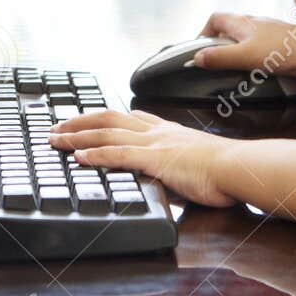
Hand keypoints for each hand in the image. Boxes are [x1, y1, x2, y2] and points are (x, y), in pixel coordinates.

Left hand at [50, 109, 239, 207]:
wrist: (239, 168)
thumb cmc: (224, 171)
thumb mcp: (195, 164)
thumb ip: (176, 167)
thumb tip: (166, 178)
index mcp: (168, 131)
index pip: (129, 117)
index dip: (103, 119)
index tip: (86, 120)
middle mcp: (157, 132)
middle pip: (109, 119)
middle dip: (79, 122)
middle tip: (56, 127)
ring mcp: (155, 143)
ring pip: (107, 134)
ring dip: (77, 136)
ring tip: (56, 140)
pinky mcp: (155, 159)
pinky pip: (118, 155)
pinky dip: (96, 155)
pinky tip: (78, 158)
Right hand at [192, 11, 295, 77]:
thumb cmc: (282, 52)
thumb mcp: (244, 56)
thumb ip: (220, 57)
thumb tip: (196, 58)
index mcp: (243, 23)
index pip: (216, 18)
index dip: (204, 32)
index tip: (200, 50)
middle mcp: (255, 23)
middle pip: (230, 28)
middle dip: (220, 45)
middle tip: (217, 64)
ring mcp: (270, 32)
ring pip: (246, 39)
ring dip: (237, 52)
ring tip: (236, 70)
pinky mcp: (281, 43)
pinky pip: (261, 48)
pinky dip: (253, 58)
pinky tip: (258, 72)